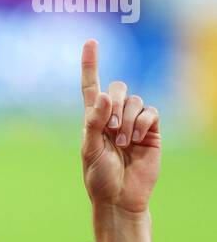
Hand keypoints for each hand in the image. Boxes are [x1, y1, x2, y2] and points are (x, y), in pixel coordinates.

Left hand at [81, 39, 160, 213]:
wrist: (121, 199)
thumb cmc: (100, 179)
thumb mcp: (90, 151)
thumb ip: (94, 122)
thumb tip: (104, 96)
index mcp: (94, 120)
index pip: (91, 87)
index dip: (90, 64)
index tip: (91, 41)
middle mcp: (114, 117)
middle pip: (118, 87)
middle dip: (115, 104)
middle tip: (111, 130)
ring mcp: (133, 123)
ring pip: (135, 99)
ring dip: (127, 120)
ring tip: (123, 143)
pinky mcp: (150, 130)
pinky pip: (150, 111)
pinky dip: (142, 122)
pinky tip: (136, 139)